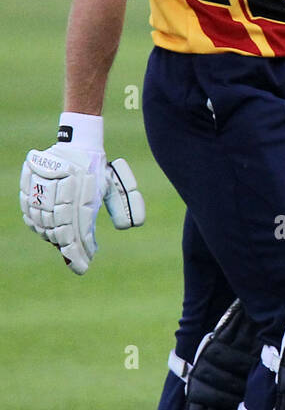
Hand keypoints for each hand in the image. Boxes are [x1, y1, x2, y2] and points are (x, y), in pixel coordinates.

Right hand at [20, 146, 144, 274]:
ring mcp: (41, 180)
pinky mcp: (28, 178)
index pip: (77, 227)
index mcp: (82, 183)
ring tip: (65, 245)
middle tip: (78, 259)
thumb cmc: (98, 168)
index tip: (84, 267)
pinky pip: (28, 209)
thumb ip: (124, 204)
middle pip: (58, 228)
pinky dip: (37, 223)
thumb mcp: (115, 184)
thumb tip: (131, 226)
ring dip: (52, 237)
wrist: (77, 142)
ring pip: (41, 220)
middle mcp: (59, 183)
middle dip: (68, 247)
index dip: (78, 251)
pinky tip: (47, 232)